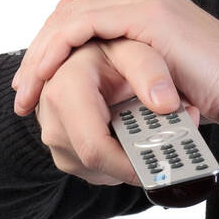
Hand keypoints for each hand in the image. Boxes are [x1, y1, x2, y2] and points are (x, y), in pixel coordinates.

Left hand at [10, 0, 218, 124]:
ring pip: (69, 18)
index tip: (32, 85)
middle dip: (39, 53)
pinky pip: (82, 25)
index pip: (80, 14)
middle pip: (69, 12)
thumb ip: (125, 66)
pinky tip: (44, 77)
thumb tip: (93, 84)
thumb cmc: (208, 90)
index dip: (50, 47)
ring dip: (41, 56)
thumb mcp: (154, 74)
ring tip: (26, 92)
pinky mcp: (144, 12)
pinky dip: (57, 51)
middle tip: (21, 92)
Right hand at [33, 38, 201, 186]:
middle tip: (166, 151)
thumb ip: (151, 71)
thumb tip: (166, 104)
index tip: (158, 166)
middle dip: (134, 161)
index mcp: (66, 87)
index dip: (128, 163)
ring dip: (128, 159)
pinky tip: (129, 136)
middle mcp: (52, 115)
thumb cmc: (111, 51)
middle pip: (97, 162)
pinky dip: (116, 159)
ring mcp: (53, 135)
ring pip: (97, 169)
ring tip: (149, 133)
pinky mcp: (60, 149)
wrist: (88, 56)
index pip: (94, 145)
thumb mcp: (135, 50)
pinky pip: (93, 169)